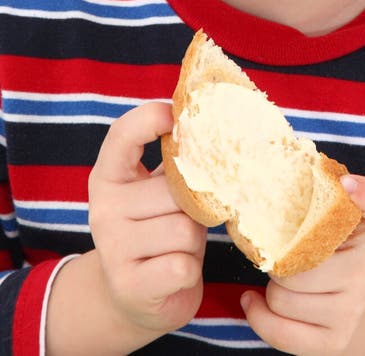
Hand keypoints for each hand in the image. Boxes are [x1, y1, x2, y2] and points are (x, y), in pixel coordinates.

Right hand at [88, 101, 205, 336]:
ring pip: (185, 229)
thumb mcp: (157, 190)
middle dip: (194, 207)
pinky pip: (183, 267)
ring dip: (193, 241)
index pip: (123, 134)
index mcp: (108, 176)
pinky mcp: (128, 285)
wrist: (136, 297)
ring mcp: (112, 248)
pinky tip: (173, 273)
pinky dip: (189, 272)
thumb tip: (213, 128)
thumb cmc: (157, 229)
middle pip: (176, 190)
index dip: (150, 117)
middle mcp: (102, 208)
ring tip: (177, 248)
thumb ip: (174, 162)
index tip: (175, 115)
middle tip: (181, 221)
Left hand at [240, 174, 364, 355]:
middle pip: (300, 263)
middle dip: (277, 260)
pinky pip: (281, 331)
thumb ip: (311, 200)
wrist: (343, 303)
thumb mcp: (324, 221)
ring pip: (283, 297)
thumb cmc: (322, 249)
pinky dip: (258, 316)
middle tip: (281, 256)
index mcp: (362, 228)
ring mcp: (353, 307)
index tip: (347, 184)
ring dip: (270, 288)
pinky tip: (253, 301)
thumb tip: (264, 180)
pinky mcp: (336, 339)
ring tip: (279, 280)